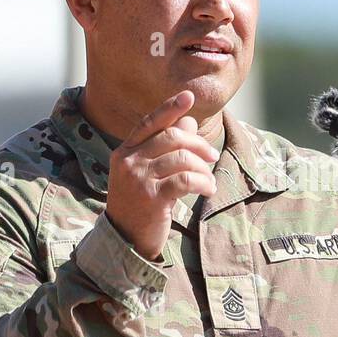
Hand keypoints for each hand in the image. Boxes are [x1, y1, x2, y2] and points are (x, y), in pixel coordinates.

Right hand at [103, 90, 219, 260]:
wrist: (126, 239)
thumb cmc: (140, 203)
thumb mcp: (149, 173)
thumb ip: (166, 147)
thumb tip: (188, 121)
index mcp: (125, 152)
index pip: (150, 123)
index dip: (170, 108)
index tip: (188, 97)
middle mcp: (128, 161)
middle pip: (172, 138)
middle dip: (199, 144)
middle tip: (212, 155)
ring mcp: (138, 179)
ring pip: (183, 158)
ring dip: (204, 168)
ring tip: (209, 180)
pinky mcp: (152, 198)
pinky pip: (186, 180)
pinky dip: (203, 182)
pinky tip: (208, 190)